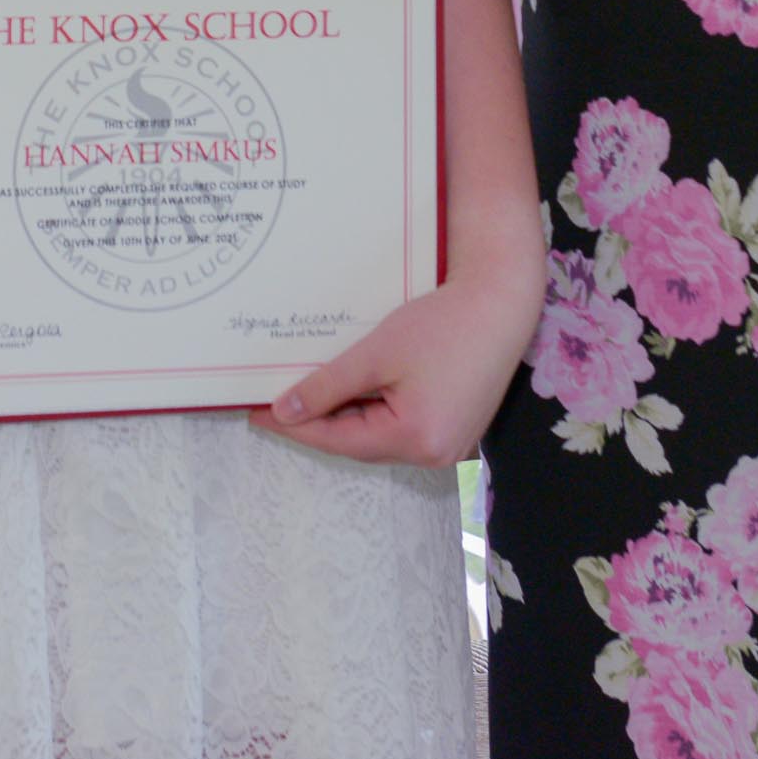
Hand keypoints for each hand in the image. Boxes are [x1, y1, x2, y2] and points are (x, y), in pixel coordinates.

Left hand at [250, 270, 535, 468]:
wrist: (501, 304)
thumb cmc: (442, 325)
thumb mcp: (376, 354)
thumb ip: (328, 387)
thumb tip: (286, 412)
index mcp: (415, 441)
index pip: (338, 441)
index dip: (295, 427)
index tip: (256, 413)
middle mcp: (434, 454)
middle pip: (359, 443)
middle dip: (317, 423)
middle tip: (274, 402)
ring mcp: (449, 444)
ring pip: (378, 436)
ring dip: (343, 417)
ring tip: (305, 393)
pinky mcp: (455, 426)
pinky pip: (400, 426)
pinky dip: (371, 412)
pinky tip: (348, 390)